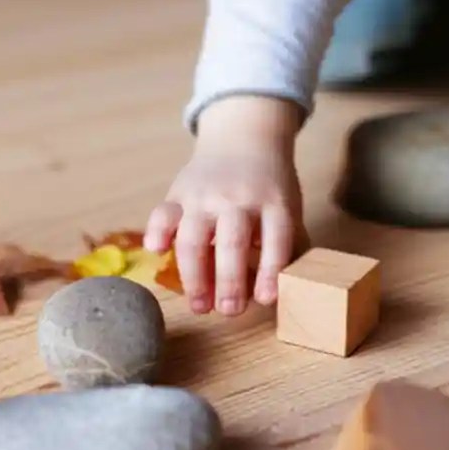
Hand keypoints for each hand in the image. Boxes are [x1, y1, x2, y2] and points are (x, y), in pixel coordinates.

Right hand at [145, 96, 303, 315]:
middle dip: (229, 281)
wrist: (243, 138)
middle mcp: (238, 198)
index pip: (275, 239)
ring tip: (199, 306)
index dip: (271, 271)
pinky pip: (163, 212)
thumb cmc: (269, 186)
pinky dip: (157, 232)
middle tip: (229, 311)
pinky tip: (156, 252)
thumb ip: (289, 244)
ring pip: (194, 236)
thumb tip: (291, 291)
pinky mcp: (179, 192)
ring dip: (194, 274)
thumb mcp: (289, 207)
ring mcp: (205, 195)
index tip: (265, 300)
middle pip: (231, 242)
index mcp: (273, 203)